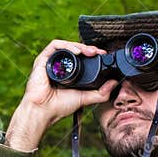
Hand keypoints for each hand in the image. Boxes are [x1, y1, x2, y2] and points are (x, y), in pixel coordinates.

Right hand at [5, 39, 120, 149]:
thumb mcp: (85, 98)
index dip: (91, 54)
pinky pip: (55, 46)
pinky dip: (67, 45)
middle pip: (74, 49)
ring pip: (66, 45)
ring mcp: (50, 62)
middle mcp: (58, 66)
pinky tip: (77, 52)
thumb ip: (101, 92)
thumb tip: (115, 83)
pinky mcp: (42, 60)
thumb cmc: (58, 107)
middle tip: (97, 52)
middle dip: (87, 48)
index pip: (80, 58)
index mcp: (67, 73)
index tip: (102, 55)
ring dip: (79, 45)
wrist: (43, 111)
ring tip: (89, 52)